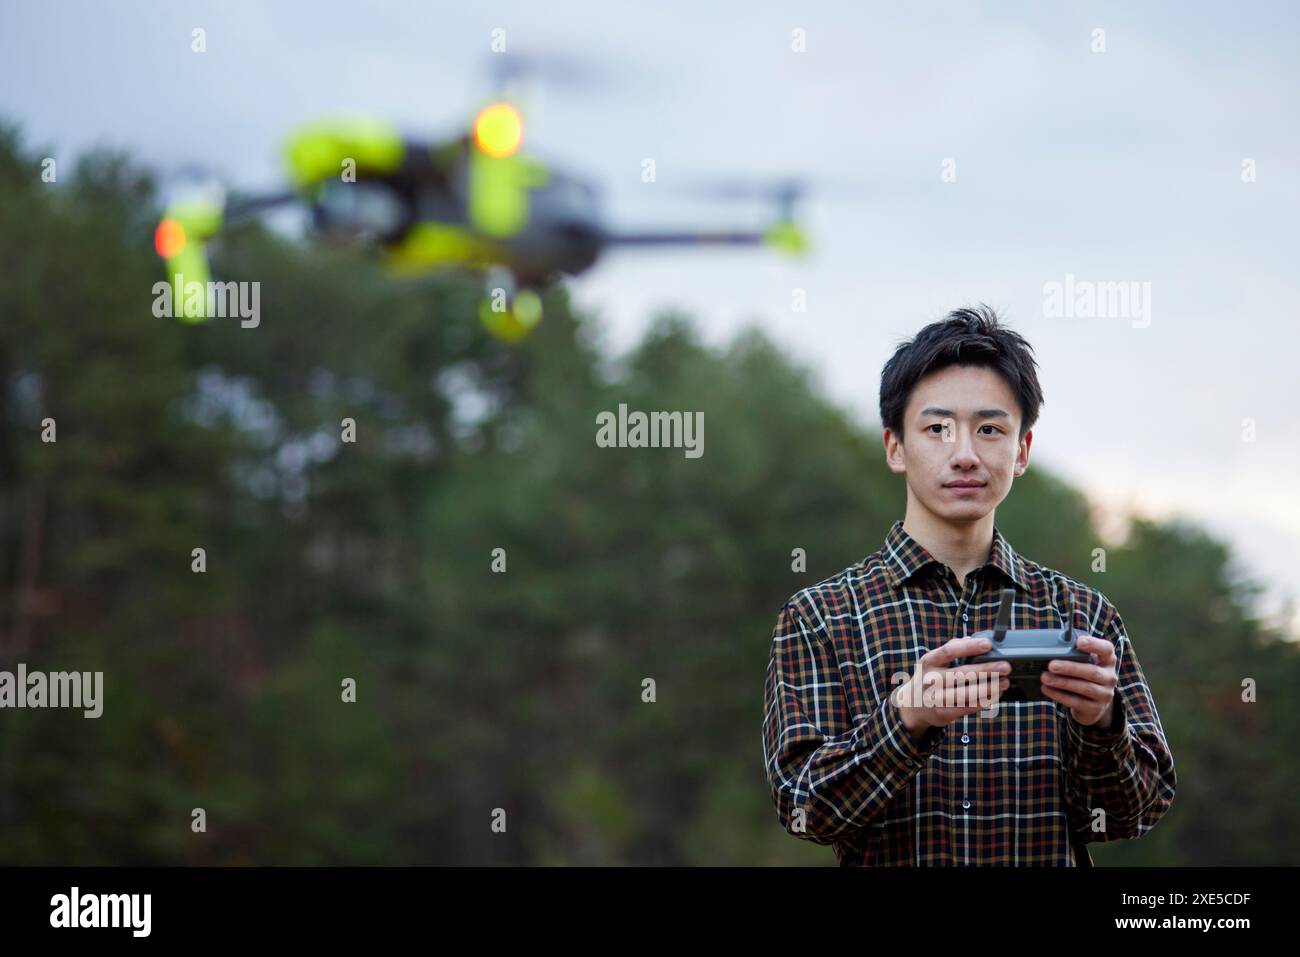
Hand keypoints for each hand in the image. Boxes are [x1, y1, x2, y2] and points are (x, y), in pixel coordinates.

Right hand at [893, 636, 1010, 739]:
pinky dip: (984, 701)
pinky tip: (995, 695)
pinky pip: (968, 707)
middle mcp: (930, 679)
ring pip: (967, 693)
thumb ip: (951, 649)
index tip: (988, 644)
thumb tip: (971, 639)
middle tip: (1006, 667)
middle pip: (962, 673)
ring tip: (1005, 683)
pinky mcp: (943, 713)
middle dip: (987, 669)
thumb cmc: (929, 677)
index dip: (969, 647)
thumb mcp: (933, 661)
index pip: (949, 651)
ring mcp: (936, 698)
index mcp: (929, 661)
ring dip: (989, 688)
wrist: (912, 705)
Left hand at [1040, 635, 1117, 728]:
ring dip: (1063, 682)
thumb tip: (1051, 647)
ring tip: (1045, 678)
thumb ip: (1074, 654)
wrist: (1093, 704)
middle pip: (1093, 671)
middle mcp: (1109, 677)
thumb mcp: (1085, 663)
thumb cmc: (1084, 676)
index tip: (1079, 642)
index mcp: (1107, 660)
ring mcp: (1105, 694)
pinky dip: (1059, 695)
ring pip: (1085, 687)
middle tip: (1051, 665)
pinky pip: (1076, 702)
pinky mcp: (1095, 709)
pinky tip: (1047, 689)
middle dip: (1070, 668)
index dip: (1094, 644)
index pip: (1106, 649)